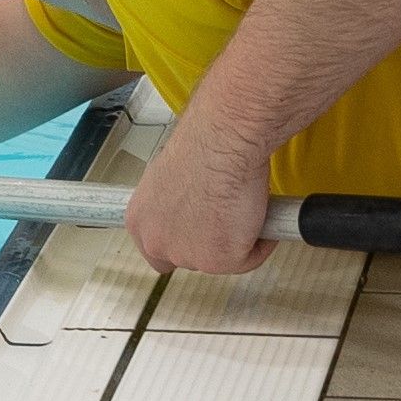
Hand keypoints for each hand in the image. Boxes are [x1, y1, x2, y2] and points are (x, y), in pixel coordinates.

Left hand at [122, 132, 276, 277]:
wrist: (225, 140)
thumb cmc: (203, 144)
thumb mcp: (170, 177)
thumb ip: (174, 204)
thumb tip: (192, 209)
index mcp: (139, 220)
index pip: (156, 250)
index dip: (184, 239)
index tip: (200, 230)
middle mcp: (156, 242)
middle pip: (188, 258)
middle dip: (210, 242)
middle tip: (227, 216)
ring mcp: (187, 255)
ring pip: (220, 259)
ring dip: (235, 240)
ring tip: (242, 209)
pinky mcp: (220, 260)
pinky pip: (250, 258)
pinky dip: (261, 240)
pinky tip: (258, 214)